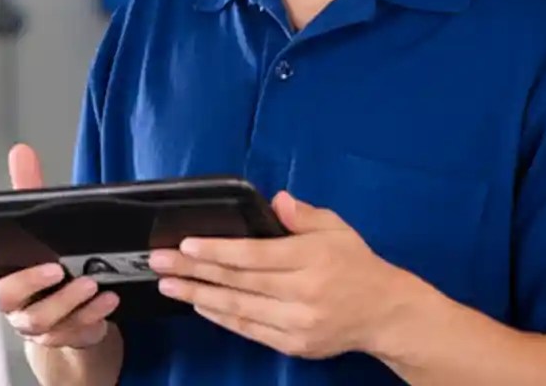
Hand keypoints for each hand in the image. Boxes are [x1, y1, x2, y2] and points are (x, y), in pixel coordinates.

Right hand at [0, 143, 119, 348]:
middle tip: (61, 271)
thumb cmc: (45, 263)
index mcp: (4, 281)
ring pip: (49, 323)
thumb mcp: (36, 225)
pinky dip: (93, 315)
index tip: (44, 263)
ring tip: (94, 283)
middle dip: (39, 291)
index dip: (18, 279)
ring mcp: (42, 328)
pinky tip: (109, 299)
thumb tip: (21, 152)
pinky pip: (76, 331)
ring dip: (72, 303)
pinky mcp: (67, 336)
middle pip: (19, 309)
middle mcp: (18, 310)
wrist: (62, 306)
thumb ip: (28, 191)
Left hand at [148, 191, 416, 359]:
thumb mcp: (336, 228)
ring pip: (239, 308)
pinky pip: (250, 330)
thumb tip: (276, 200)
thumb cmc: (355, 264)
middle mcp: (303, 292)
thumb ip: (303, 215)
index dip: (216, 251)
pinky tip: (200, 306)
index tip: (185, 246)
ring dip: (199, 296)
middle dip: (194, 272)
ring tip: (169, 286)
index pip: (253, 255)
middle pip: (238, 281)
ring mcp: (298, 323)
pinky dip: (222, 318)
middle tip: (160, 263)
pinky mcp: (294, 345)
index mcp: (311, 258)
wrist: (385, 312)